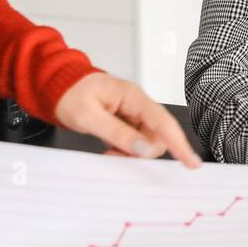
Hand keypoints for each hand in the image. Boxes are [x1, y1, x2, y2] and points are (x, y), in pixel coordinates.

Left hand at [53, 71, 201, 167]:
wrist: (56, 84)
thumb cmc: (69, 93)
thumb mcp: (90, 116)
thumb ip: (118, 133)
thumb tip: (144, 149)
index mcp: (133, 96)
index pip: (164, 122)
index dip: (180, 143)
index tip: (192, 162)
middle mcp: (137, 103)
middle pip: (158, 135)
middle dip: (143, 151)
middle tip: (116, 153)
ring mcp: (133, 111)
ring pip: (147, 140)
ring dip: (132, 151)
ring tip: (108, 149)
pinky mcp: (127, 119)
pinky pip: (136, 139)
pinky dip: (126, 148)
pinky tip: (110, 147)